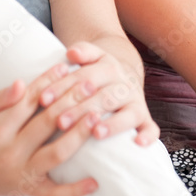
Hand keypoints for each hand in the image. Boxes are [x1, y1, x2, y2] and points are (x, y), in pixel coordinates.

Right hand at [0, 62, 99, 195]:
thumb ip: (1, 99)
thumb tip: (21, 83)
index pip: (30, 101)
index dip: (49, 82)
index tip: (66, 67)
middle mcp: (12, 152)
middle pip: (47, 122)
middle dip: (71, 100)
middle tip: (91, 83)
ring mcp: (22, 173)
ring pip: (57, 154)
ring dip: (79, 135)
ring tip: (97, 118)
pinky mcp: (29, 191)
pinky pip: (54, 194)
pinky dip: (75, 191)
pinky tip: (95, 182)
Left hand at [38, 41, 159, 145]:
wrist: (124, 75)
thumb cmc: (97, 71)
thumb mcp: (92, 56)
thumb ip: (83, 51)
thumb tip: (71, 53)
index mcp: (109, 67)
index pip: (84, 77)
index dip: (62, 88)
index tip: (44, 99)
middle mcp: (125, 85)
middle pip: (104, 98)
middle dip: (81, 110)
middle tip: (60, 122)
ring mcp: (137, 102)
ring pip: (127, 114)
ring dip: (112, 124)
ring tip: (95, 133)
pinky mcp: (145, 119)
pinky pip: (151, 129)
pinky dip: (148, 137)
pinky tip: (138, 144)